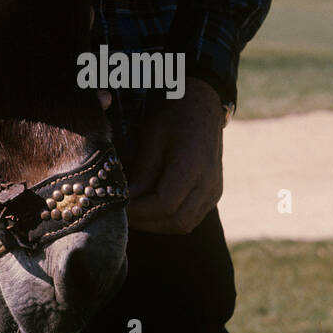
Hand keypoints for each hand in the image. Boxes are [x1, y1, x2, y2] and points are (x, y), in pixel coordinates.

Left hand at [125, 77, 224, 234]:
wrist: (202, 108)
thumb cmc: (174, 118)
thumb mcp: (153, 137)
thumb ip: (143, 171)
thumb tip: (126, 198)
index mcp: (193, 166)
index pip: (165, 204)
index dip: (139, 210)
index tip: (119, 205)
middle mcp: (209, 184)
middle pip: (177, 221)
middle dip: (146, 221)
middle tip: (123, 213)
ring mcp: (214, 191)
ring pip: (185, 224)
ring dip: (157, 224)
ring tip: (135, 213)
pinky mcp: (213, 194)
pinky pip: (192, 217)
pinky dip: (169, 220)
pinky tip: (151, 210)